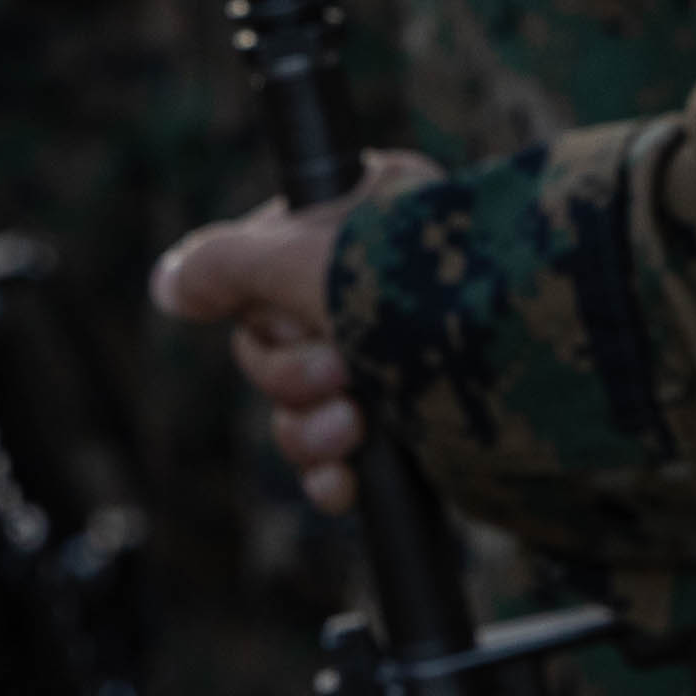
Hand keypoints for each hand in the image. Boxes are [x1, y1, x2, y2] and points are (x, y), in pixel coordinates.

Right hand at [150, 159, 441, 515]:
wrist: (526, 373)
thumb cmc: (421, 294)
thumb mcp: (303, 261)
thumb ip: (226, 267)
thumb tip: (170, 281)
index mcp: (362, 212)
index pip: (261, 262)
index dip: (262, 301)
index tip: (285, 311)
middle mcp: (376, 277)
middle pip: (272, 341)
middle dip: (292, 373)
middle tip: (337, 370)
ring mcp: (396, 353)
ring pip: (302, 403)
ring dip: (311, 427)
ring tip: (353, 425)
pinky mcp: (414, 419)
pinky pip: (341, 452)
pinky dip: (333, 470)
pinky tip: (343, 484)